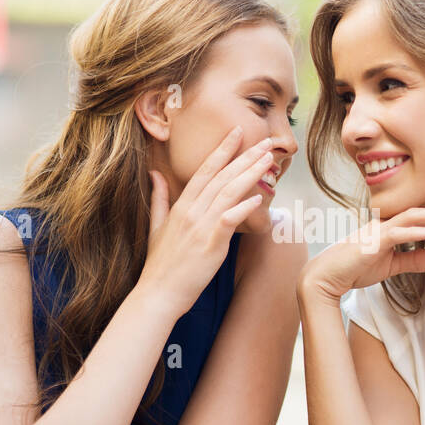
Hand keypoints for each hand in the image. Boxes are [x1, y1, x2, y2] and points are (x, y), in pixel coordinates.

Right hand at [138, 126, 273, 314]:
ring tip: (269, 160)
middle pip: (222, 176)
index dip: (222, 149)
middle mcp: (192, 211)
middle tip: (266, 140)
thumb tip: (155, 173)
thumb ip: (159, 197)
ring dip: (250, 174)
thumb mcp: (156, 226)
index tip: (237, 132)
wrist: (158, 293)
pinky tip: (258, 198)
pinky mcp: (210, 244)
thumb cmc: (160, 264)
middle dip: (245, 155)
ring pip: (228, 192)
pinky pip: (229, 220)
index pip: (205, 170)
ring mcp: (201, 226)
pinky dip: (243, 208)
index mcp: (181, 205)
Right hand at [298, 207, 424, 302]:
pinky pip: (396, 233)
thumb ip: (420, 260)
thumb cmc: (356, 268)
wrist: (326, 277)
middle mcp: (390, 223)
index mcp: (395, 227)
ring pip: (416, 217)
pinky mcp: (372, 241)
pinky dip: (416, 231)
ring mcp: (380, 230)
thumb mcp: (395, 266)